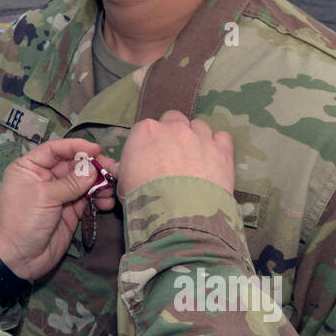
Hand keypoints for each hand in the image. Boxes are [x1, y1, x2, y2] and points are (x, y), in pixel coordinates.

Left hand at [0, 138, 116, 280]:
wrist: (18, 259)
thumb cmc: (23, 221)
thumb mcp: (44, 197)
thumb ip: (70, 183)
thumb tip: (93, 169)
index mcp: (29, 168)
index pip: (54, 149)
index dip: (75, 147)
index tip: (96, 149)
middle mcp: (44, 178)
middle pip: (72, 165)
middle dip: (93, 166)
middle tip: (112, 170)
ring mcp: (58, 195)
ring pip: (82, 182)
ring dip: (98, 183)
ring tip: (112, 188)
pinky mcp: (69, 212)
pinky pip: (87, 200)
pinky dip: (98, 199)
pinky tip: (107, 202)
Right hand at [118, 110, 233, 195]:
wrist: (178, 216)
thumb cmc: (144, 199)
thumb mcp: (123, 184)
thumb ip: (121, 168)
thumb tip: (112, 166)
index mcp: (145, 131)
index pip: (145, 128)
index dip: (148, 143)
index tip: (149, 158)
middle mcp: (174, 128)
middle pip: (173, 119)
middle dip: (173, 133)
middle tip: (172, 156)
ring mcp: (200, 137)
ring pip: (199, 126)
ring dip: (196, 138)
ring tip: (194, 160)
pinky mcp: (222, 150)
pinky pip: (222, 137)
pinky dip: (218, 146)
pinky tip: (214, 160)